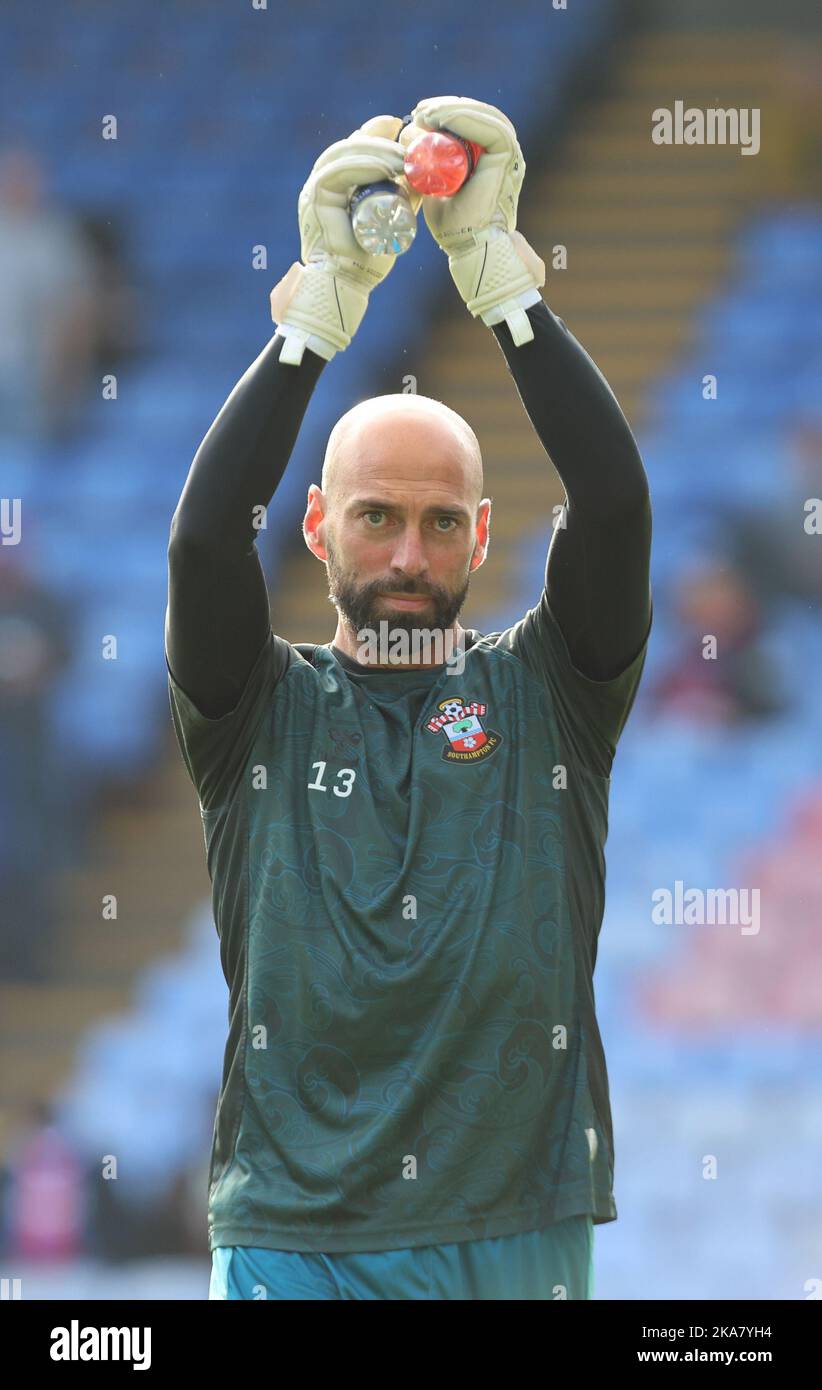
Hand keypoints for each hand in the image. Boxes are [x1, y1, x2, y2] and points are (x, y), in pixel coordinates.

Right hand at [271, 116, 420, 364]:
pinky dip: (361, 165)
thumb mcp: (394, 217)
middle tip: (405, 138)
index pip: (355, 147)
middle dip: (378, 137)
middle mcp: (323, 183)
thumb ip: (405, 194)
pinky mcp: (315, 200)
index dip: (376, 132)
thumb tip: (426, 173)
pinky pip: (336, 171)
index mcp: (338, 184)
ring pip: (342, 154)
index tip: (399, 125)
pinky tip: (384, 166)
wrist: (349, 284)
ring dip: (374, 150)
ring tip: (401, 157)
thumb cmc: (369, 257)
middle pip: (348, 144)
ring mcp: (315, 190)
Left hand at [405, 96, 544, 344]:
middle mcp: (504, 153)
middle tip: (420, 110)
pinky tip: (439, 119)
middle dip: (447, 106)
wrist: (468, 247)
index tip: (419, 114)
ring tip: (425, 113)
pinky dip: (463, 118)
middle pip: (478, 113)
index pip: (472, 121)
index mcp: (490, 157)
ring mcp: (509, 154)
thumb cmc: (452, 225)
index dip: (447, 111)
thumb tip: (409, 133)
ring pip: (484, 115)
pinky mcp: (507, 157)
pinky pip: (488, 127)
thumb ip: (426, 161)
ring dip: (452, 109)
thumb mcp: (433, 184)